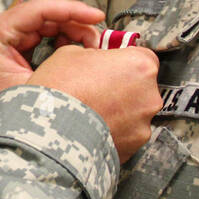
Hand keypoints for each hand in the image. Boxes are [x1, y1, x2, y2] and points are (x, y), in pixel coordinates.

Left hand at [0, 0, 103, 137]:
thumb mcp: (22, 91)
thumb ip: (53, 73)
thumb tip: (87, 63)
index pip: (42, 8)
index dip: (74, 10)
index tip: (97, 17)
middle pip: (47, 15)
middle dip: (75, 26)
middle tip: (96, 46)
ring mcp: (3, 37)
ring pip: (46, 26)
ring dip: (68, 36)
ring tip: (87, 53)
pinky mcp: (7, 48)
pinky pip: (39, 39)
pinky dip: (57, 45)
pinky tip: (72, 58)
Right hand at [27, 44, 160, 162]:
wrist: (50, 130)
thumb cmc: (60, 91)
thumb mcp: (70, 53)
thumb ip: (93, 54)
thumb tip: (95, 59)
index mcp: (139, 64)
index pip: (142, 57)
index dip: (122, 62)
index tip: (110, 67)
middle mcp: (148, 94)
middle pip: (140, 86)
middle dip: (121, 87)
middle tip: (95, 89)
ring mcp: (143, 122)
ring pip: (134, 112)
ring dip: (118, 111)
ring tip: (91, 111)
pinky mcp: (134, 145)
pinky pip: (127, 133)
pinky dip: (113, 131)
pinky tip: (93, 126)